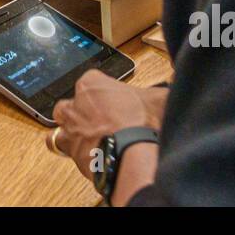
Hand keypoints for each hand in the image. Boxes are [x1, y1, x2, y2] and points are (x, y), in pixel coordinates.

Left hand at [51, 71, 165, 180]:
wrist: (129, 154)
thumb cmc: (140, 123)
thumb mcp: (158, 99)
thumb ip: (160, 92)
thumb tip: (173, 90)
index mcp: (92, 83)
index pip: (92, 80)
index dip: (105, 92)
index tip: (116, 102)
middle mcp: (75, 103)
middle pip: (72, 102)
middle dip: (82, 110)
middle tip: (102, 120)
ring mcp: (70, 126)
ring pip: (61, 124)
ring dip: (72, 129)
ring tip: (91, 137)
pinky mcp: (69, 149)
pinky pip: (61, 147)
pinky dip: (73, 150)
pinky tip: (89, 154)